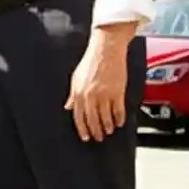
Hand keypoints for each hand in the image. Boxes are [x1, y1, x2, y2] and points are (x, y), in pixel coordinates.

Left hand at [64, 25, 135, 141]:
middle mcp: (90, 96)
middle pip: (92, 119)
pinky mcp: (117, 92)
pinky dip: (119, 119)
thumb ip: (73, 94)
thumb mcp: (76, 78)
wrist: (106, 50)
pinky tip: (119, 123)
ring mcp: (105, 95)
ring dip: (107, 127)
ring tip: (108, 131)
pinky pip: (118, 110)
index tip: (85, 136)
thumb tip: (69, 106)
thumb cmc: (91, 62)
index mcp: (78, 93)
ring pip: (106, 117)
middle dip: (95, 131)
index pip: (78, 116)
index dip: (82, 129)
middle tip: (98, 138)